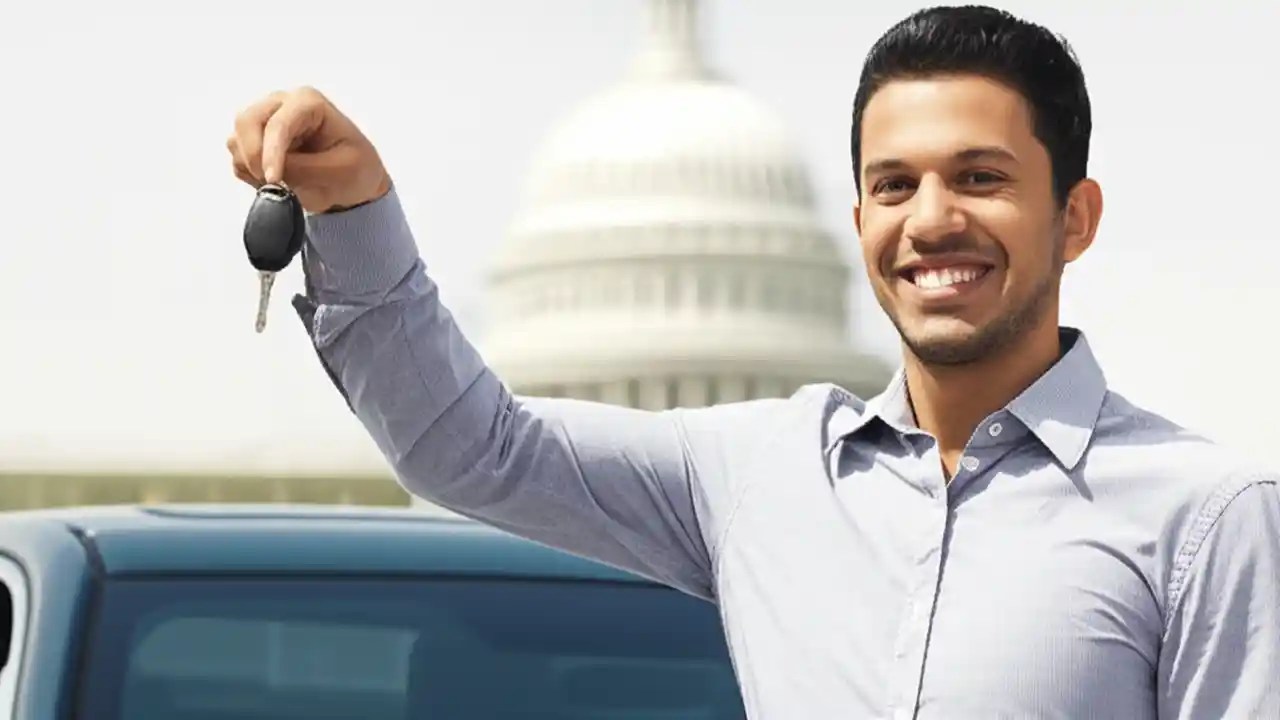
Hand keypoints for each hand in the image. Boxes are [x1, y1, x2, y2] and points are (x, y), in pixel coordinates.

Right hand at [227, 86, 391, 213]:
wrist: (353, 183)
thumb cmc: (356, 169)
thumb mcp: (341, 171)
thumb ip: (303, 169)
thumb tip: (269, 173)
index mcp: (309, 102)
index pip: (279, 124)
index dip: (270, 152)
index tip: (272, 179)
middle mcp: (282, 104)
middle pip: (247, 122)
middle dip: (254, 156)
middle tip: (272, 183)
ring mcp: (265, 120)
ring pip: (236, 139)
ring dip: (252, 166)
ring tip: (283, 183)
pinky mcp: (255, 141)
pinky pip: (237, 157)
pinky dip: (249, 174)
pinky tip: (275, 181)